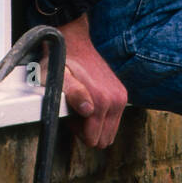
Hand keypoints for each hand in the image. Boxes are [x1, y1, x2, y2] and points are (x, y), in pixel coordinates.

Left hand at [38, 14, 128, 148]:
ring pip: (109, 131)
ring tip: (81, 106)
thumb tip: (88, 110)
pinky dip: (101, 116)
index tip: (69, 114)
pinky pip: (113, 120)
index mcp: (102, 101)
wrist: (75, 43)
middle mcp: (116, 101)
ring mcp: (121, 98)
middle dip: (87, 130)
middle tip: (74, 111)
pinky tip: (89, 101)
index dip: (78, 131)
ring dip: (94, 124)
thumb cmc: (62, 62)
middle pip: (102, 138)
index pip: (93, 139)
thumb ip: (73, 93)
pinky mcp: (122, 95)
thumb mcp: (59, 77)